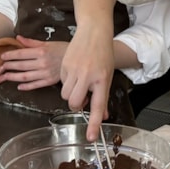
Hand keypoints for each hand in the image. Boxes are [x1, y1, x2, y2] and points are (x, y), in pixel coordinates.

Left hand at [0, 36, 67, 89]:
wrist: (78, 60)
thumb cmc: (62, 49)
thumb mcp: (47, 43)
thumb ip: (31, 42)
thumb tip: (18, 38)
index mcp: (41, 52)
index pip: (21, 53)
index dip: (10, 55)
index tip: (3, 56)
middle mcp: (42, 63)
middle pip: (21, 65)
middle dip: (9, 66)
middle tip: (1, 66)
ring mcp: (46, 73)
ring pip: (25, 76)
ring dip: (14, 77)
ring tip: (6, 76)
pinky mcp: (50, 81)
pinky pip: (35, 85)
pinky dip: (26, 86)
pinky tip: (19, 86)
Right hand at [60, 24, 114, 140]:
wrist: (93, 31)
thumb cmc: (103, 54)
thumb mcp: (107, 75)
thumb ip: (103, 96)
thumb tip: (104, 115)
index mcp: (102, 80)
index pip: (98, 106)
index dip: (94, 124)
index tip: (90, 137)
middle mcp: (88, 76)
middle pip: (74, 103)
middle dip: (76, 104)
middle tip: (82, 97)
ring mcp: (74, 70)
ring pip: (65, 94)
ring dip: (70, 93)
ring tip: (79, 82)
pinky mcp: (64, 65)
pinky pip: (62, 82)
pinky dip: (67, 81)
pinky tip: (74, 70)